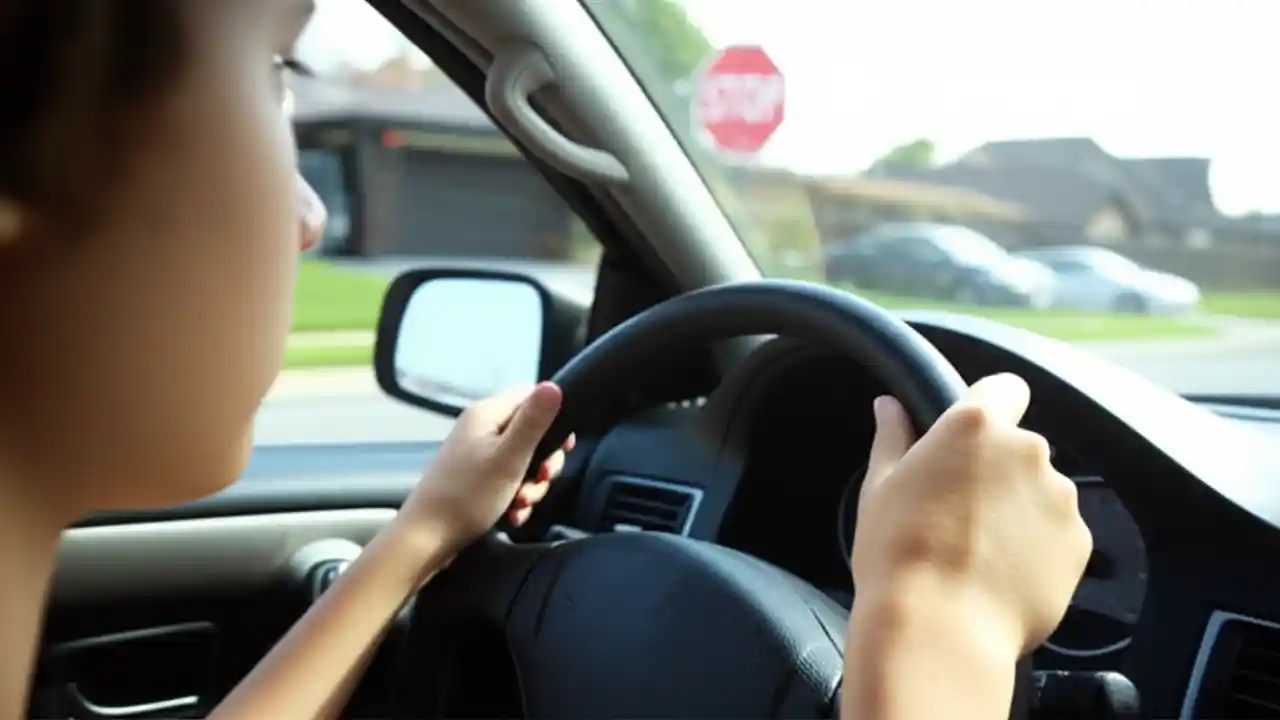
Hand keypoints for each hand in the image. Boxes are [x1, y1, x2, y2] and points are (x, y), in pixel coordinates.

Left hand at [398, 382, 573, 551]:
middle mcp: (480, 428)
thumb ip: (533, 422)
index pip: (530, 394)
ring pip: (522, 460)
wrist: (426, 539)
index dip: (552, 416)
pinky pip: (507, 480)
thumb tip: (554, 385)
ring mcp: (476, 454)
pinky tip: (512, 516)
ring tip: (521, 505)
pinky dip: (514, 497)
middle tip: (541, 481)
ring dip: (530, 485)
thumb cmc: (468, 496)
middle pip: (530, 431)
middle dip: (543, 461)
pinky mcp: (474, 478)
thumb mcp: (509, 458)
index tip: (562, 446)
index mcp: (486, 414)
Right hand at [850, 373, 1091, 656]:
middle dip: (999, 470)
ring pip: (1041, 492)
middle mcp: (1028, 451)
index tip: (970, 439)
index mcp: (975, 426)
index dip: (991, 407)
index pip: (1005, 387)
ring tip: (979, 552)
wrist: (938, 630)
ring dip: (1020, 510)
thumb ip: (893, 438)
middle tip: (959, 510)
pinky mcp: (1079, 543)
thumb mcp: (880, 488)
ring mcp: (1060, 498)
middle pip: (1020, 447)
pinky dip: (1038, 548)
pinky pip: (1058, 534)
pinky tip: (1001, 575)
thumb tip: (889, 405)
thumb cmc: (897, 554)